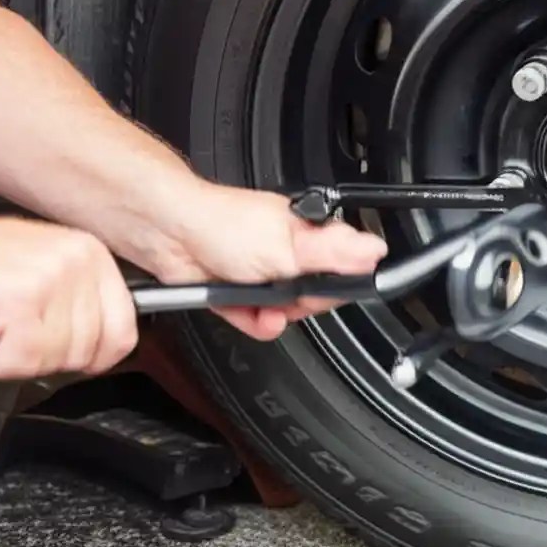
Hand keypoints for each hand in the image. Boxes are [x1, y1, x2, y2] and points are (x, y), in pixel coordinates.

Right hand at [0, 210, 138, 379]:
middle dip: (48, 357)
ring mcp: (52, 280)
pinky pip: (24, 362)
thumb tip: (110, 342)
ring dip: (19, 358)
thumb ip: (81, 300)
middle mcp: (78, 262)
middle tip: (15, 335)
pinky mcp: (20, 302)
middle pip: (90, 350)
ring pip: (59, 358)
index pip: (124, 327)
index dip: (98, 356)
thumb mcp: (44, 268)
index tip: (75, 360)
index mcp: (91, 254)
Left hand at [147, 183, 387, 340]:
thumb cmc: (225, 226)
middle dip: (299, 305)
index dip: (334, 289)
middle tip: (287, 296)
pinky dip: (250, 320)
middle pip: (311, 295)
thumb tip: (377, 250)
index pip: (342, 272)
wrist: (170, 235)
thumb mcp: (293, 245)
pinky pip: (252, 315)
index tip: (321, 293)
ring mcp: (259, 271)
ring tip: (262, 309)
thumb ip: (337, 254)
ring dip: (272, 316)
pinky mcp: (234, 289)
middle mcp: (285, 251)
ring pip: (280, 308)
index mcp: (307, 235)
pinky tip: (249, 315)